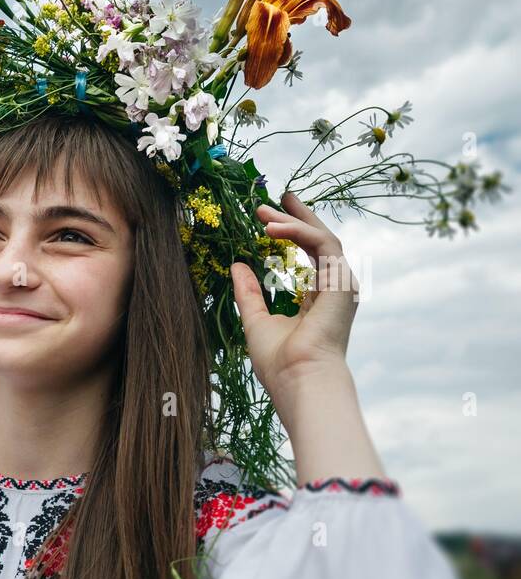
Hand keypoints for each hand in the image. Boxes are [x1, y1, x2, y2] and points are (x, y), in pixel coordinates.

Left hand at [231, 190, 359, 423]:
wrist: (299, 379)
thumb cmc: (279, 362)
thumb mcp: (255, 320)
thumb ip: (249, 293)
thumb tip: (237, 265)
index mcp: (318, 299)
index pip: (309, 255)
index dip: (293, 232)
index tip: (272, 217)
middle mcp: (334, 288)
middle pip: (319, 241)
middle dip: (297, 218)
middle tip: (276, 198)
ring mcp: (341, 284)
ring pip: (322, 238)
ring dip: (294, 221)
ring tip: (264, 211)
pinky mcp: (341, 280)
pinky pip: (321, 244)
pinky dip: (297, 232)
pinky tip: (272, 229)